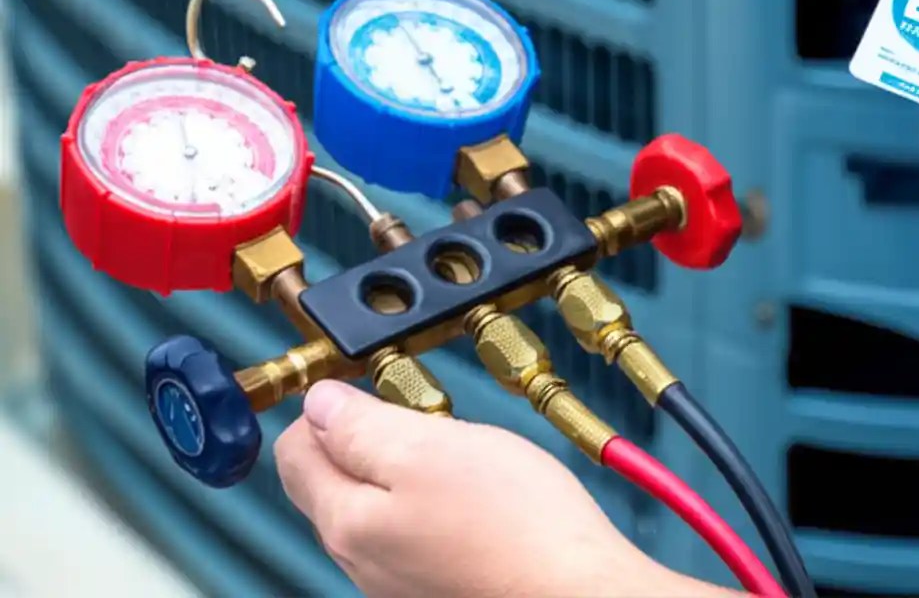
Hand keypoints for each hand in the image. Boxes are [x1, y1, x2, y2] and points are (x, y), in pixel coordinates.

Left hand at [275, 380, 734, 597]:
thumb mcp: (433, 448)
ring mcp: (399, 581)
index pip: (294, 449)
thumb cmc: (518, 527)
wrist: (581, 592)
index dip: (325, 405)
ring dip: (402, 472)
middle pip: (331, 482)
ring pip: (376, 508)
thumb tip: (320, 400)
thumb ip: (363, 425)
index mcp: (348, 520)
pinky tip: (475, 498)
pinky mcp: (439, 588)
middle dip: (363, 438)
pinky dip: (433, 505)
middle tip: (419, 416)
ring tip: (455, 454)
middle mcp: (363, 560)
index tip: (366, 385)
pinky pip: (415, 534)